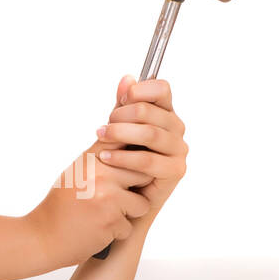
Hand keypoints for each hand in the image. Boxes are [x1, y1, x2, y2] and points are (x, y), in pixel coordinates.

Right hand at [26, 126, 155, 268]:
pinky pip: (130, 226)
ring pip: (142, 203)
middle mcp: (99, 174)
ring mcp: (107, 197)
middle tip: (117, 200)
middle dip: (136, 190)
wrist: (43, 237)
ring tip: (106, 216)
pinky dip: (116, 232)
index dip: (134, 157)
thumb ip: (100, 159)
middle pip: (143, 174)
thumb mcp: (76, 174)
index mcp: (90, 159)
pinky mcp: (111, 221)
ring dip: (128, 214)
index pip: (125, 144)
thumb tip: (128, 144)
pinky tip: (97, 231)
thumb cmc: (61, 206)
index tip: (129, 170)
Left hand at [90, 74, 187, 225]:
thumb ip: (123, 106)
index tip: (120, 99)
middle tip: (102, 127)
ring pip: (151, 134)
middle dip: (122, 116)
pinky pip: (149, 160)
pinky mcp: (176, 171)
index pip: (161, 89)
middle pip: (151, 111)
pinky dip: (124, 158)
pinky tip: (105, 158)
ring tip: (100, 138)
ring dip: (121, 134)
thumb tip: (127, 78)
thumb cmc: (120, 162)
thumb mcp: (118, 130)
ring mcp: (178, 150)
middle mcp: (175, 129)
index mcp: (164, 113)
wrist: (122, 201)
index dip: (139, 90)